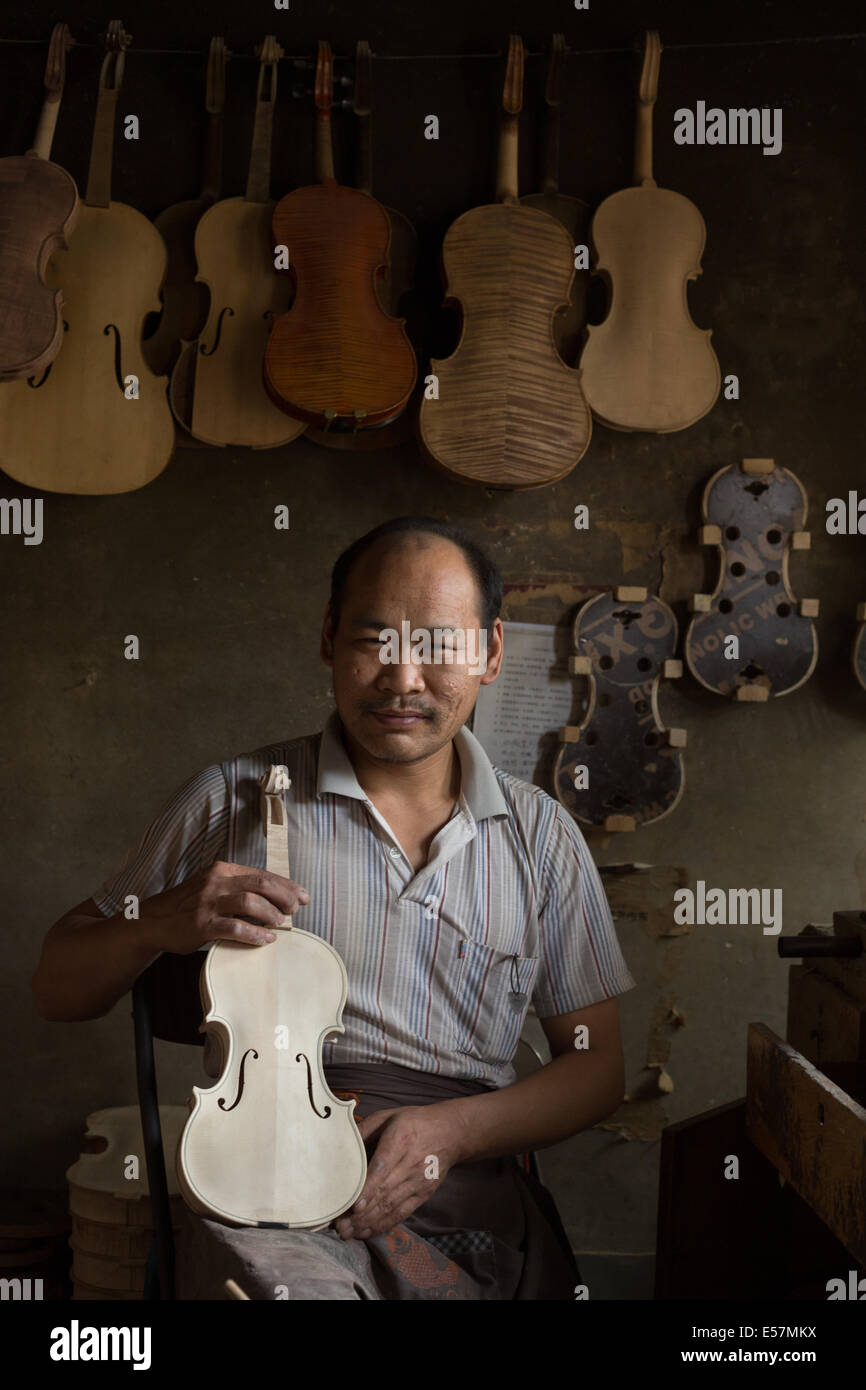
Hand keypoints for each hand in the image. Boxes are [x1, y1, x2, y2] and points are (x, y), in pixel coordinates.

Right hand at [138, 860, 310, 953]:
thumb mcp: (212, 887)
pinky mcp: (201, 924)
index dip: (287, 885)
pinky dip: (255, 934)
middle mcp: (216, 882)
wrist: (153, 921)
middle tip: (296, 910)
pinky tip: (266, 939)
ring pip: (250, 903)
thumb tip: (273, 898)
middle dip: (285, 897)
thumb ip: (237, 887)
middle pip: (261, 885)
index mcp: (221, 870)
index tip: (303, 895)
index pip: (262, 874)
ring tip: (282, 924)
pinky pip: (234, 927)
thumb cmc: (188, 905)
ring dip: (271, 914)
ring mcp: (208, 903)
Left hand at [335, 1102, 469, 1240]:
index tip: (354, 1206)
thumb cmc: (413, 1122)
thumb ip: (365, 1130)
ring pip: (392, 1206)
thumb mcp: (388, 1116)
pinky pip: (403, 1213)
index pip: (383, 1167)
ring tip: (348, 1233)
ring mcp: (419, 1181)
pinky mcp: (424, 1194)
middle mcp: (411, 1162)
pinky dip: (384, 1224)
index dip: (369, 1188)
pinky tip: (367, 1232)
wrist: (451, 1132)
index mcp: (401, 1138)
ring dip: (369, 1222)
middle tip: (340, 1226)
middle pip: (385, 1191)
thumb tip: (341, 1147)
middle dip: (361, 1213)